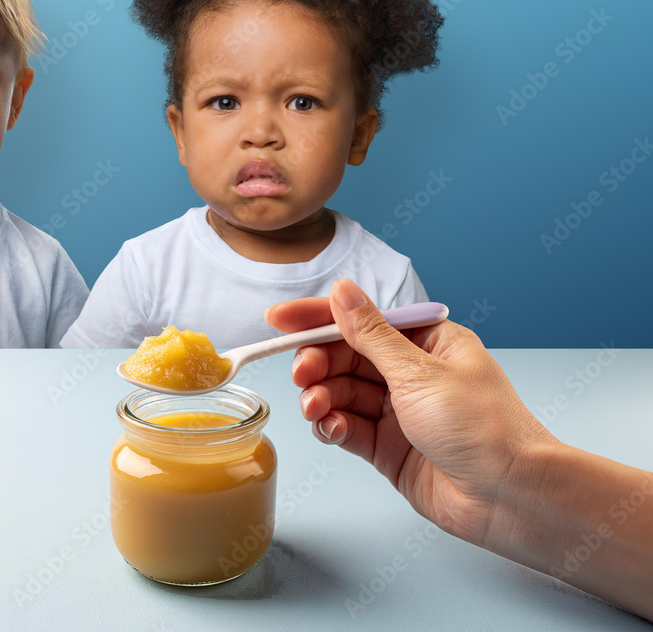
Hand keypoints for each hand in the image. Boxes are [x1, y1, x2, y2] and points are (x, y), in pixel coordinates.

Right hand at [265, 279, 553, 546]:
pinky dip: (334, 426)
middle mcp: (411, 373)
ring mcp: (399, 410)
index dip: (318, 317)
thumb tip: (343, 292)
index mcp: (427, 341)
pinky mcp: (388, 446)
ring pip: (342, 393)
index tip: (279, 320)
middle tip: (302, 374)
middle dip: (318, 363)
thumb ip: (371, 334)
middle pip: (346, 357)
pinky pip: (348, 427)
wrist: (510, 498)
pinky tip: (332, 429)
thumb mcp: (419, 372)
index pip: (362, 320)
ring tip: (316, 408)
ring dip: (322, 397)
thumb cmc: (484, 428)